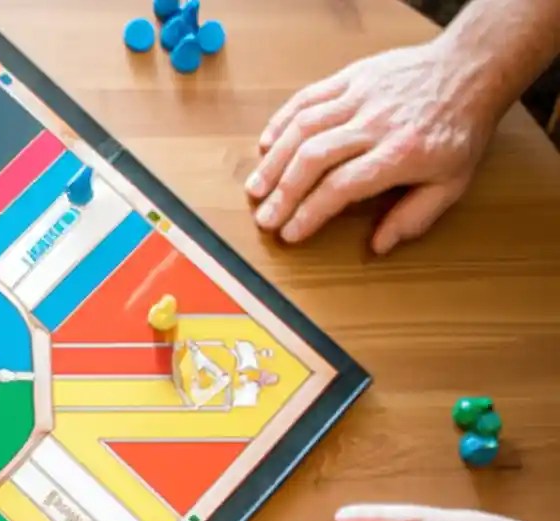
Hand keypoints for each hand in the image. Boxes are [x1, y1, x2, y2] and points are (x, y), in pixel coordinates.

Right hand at [245, 40, 498, 253]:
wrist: (468, 71)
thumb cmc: (458, 130)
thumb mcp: (452, 183)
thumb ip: (414, 216)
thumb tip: (379, 246)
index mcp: (402, 152)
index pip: (343, 186)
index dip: (311, 213)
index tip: (291, 233)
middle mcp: (375, 122)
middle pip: (314, 158)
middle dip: (283, 192)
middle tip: (264, 218)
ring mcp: (359, 96)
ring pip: (304, 127)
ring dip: (274, 161)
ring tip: (255, 187)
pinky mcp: (349, 77)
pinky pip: (307, 98)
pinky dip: (281, 122)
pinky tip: (266, 146)